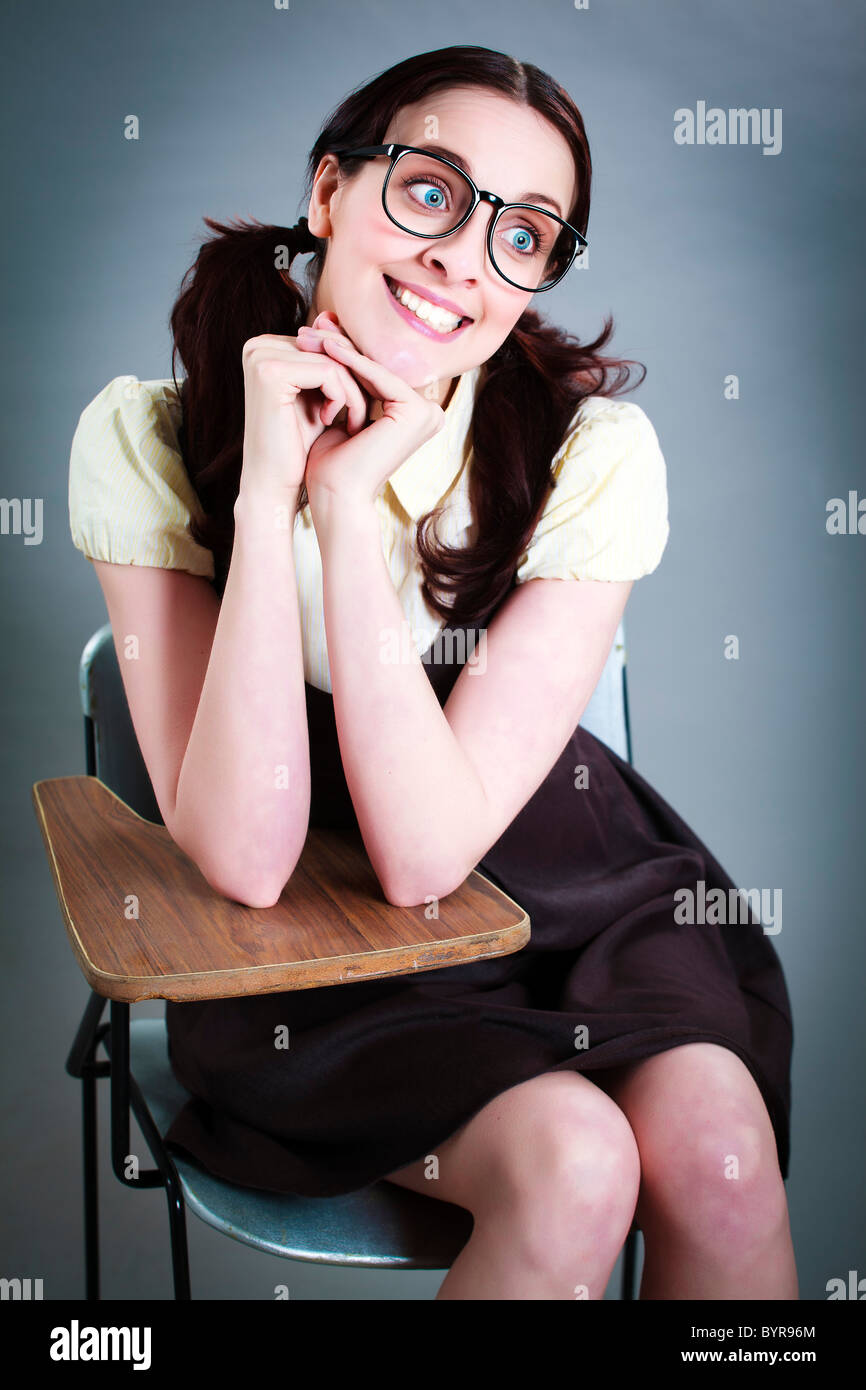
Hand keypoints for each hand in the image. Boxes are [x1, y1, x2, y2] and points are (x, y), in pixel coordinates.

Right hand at [238, 330, 370, 497]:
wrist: (273, 483)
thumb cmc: (297, 444)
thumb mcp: (316, 396)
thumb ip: (326, 362)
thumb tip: (335, 319)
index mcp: (264, 346)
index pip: (324, 343)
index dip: (348, 373)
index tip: (355, 405)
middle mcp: (257, 345)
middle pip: (330, 348)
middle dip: (353, 382)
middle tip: (359, 416)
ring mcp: (260, 356)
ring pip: (334, 361)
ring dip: (352, 394)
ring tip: (350, 422)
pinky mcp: (270, 372)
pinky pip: (329, 372)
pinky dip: (341, 399)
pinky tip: (329, 421)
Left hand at [294, 312, 445, 512]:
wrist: (335, 495)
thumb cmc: (330, 464)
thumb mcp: (338, 409)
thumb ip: (344, 378)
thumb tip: (327, 335)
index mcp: (412, 414)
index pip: (372, 372)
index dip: (341, 350)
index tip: (312, 333)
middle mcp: (427, 413)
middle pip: (374, 368)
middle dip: (339, 345)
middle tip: (309, 326)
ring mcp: (427, 413)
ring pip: (374, 370)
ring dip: (339, 349)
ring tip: (308, 334)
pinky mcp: (418, 411)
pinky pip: (376, 377)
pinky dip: (349, 360)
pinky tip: (324, 346)